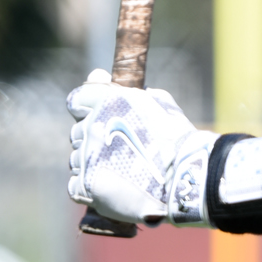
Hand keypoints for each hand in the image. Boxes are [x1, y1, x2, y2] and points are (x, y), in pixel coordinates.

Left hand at [67, 69, 214, 226]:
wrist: (185, 179)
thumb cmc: (178, 140)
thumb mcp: (160, 103)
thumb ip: (127, 89)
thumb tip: (97, 74)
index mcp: (106, 102)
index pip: (77, 100)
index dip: (88, 109)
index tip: (103, 118)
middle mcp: (91, 127)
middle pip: (79, 132)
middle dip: (96, 139)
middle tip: (124, 151)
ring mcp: (86, 158)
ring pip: (78, 159)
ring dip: (94, 164)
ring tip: (124, 172)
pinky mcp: (85, 185)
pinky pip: (76, 184)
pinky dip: (90, 186)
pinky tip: (114, 187)